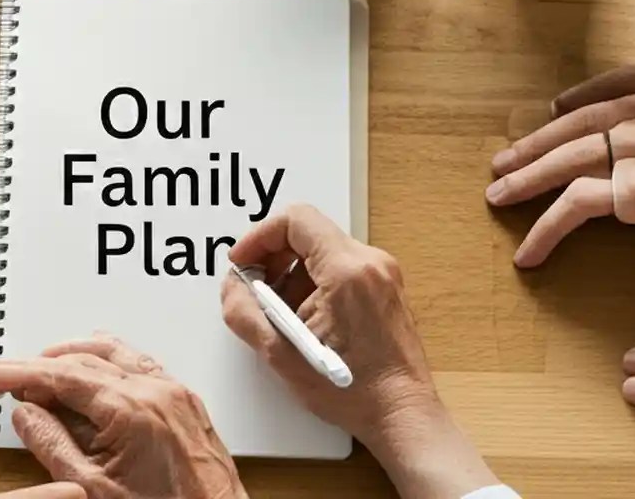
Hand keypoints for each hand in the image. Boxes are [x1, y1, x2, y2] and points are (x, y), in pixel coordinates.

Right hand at [10, 334, 247, 498]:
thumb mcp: (93, 488)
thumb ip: (53, 445)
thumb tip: (26, 414)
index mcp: (131, 409)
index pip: (64, 375)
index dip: (26, 374)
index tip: (2, 377)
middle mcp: (156, 391)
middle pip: (87, 361)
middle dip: (47, 368)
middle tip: (18, 384)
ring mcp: (175, 393)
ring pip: (117, 353)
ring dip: (78, 356)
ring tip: (48, 369)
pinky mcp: (185, 401)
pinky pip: (143, 364)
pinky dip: (112, 360)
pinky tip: (98, 367)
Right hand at [221, 204, 498, 498]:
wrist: (401, 413)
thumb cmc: (356, 391)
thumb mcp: (282, 355)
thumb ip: (245, 313)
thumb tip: (233, 288)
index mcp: (348, 271)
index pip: (296, 220)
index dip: (259, 237)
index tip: (243, 262)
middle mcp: (371, 263)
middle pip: (308, 233)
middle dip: (272, 258)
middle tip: (254, 290)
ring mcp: (382, 275)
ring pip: (321, 251)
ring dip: (290, 275)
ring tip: (277, 313)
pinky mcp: (383, 289)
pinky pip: (338, 269)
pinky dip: (311, 285)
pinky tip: (302, 320)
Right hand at [487, 53, 634, 292]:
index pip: (591, 204)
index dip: (549, 227)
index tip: (528, 254)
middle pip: (575, 156)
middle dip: (527, 178)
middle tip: (493, 195)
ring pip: (587, 117)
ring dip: (541, 139)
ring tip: (506, 159)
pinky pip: (621, 78)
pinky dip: (585, 93)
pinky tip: (556, 107)